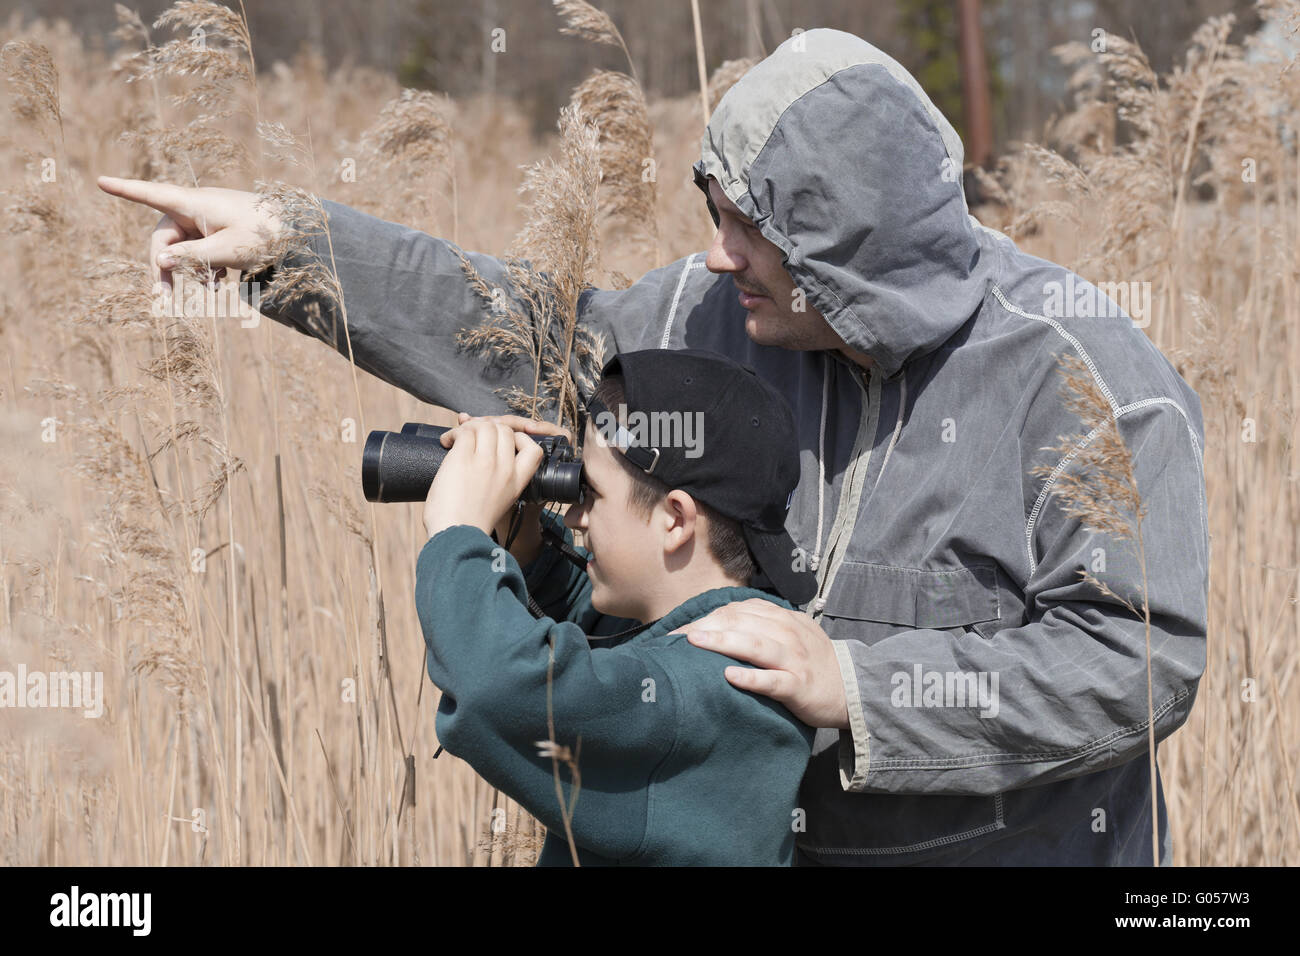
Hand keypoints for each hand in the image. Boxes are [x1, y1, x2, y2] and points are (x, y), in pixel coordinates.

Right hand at [96, 176, 283, 292]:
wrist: (301, 231)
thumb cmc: (264, 235)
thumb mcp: (227, 250)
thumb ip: (193, 257)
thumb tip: (160, 261)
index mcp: (195, 203)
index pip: (152, 194)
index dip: (125, 190)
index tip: (101, 180)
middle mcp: (197, 208)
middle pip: (165, 237)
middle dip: (164, 266)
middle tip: (163, 299)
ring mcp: (209, 220)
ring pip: (184, 248)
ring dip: (190, 271)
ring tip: (210, 291)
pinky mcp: (221, 232)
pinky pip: (202, 251)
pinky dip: (206, 267)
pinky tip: (220, 285)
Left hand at [423, 418, 544, 539]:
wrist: (457, 537)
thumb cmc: (468, 524)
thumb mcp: (498, 501)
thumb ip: (498, 479)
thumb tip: (486, 453)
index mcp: (517, 482)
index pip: (533, 448)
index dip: (519, 438)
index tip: (500, 442)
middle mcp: (506, 468)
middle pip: (505, 430)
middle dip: (488, 426)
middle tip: (471, 437)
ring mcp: (486, 462)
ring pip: (485, 426)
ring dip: (469, 427)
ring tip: (455, 440)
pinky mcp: (464, 459)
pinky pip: (464, 431)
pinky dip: (453, 433)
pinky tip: (445, 442)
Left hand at [669, 598, 849, 728]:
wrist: (852, 687)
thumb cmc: (812, 662)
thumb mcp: (791, 633)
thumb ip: (762, 623)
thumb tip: (720, 621)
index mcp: (782, 619)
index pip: (738, 610)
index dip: (707, 616)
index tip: (679, 628)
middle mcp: (787, 634)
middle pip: (742, 623)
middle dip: (706, 626)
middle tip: (676, 636)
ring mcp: (794, 660)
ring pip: (755, 646)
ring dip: (723, 642)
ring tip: (694, 642)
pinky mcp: (799, 686)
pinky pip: (773, 681)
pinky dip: (751, 678)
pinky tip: (729, 677)